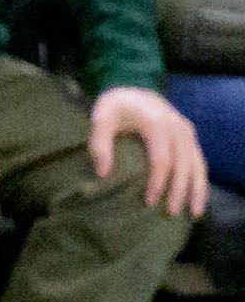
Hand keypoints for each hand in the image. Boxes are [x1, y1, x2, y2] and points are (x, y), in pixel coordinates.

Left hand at [90, 86, 211, 217]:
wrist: (134, 88)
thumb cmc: (115, 107)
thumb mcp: (101, 118)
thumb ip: (99, 144)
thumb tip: (103, 174)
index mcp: (155, 122)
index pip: (161, 160)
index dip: (157, 183)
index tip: (149, 202)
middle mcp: (176, 126)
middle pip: (183, 165)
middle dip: (178, 192)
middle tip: (171, 213)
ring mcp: (186, 130)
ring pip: (197, 165)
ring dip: (197, 190)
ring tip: (193, 213)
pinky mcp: (190, 135)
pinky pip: (199, 161)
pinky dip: (201, 181)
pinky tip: (198, 198)